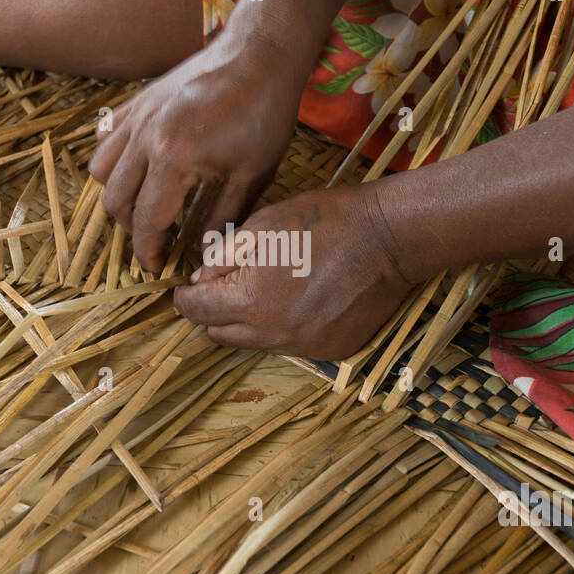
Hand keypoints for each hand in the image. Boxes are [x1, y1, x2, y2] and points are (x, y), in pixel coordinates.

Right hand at [89, 33, 304, 273]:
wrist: (260, 54)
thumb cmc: (264, 114)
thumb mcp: (252, 174)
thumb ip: (224, 216)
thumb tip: (205, 251)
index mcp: (173, 161)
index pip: (147, 220)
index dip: (148, 251)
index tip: (157, 267)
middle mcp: (145, 138)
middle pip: (115, 199)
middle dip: (132, 228)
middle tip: (155, 239)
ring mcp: (138, 116)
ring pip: (101, 168)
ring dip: (116, 193)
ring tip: (143, 203)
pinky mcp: (139, 100)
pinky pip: (107, 135)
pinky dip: (112, 156)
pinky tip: (137, 164)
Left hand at [173, 183, 414, 359]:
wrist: (387, 239)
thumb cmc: (323, 222)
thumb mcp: (261, 226)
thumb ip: (222, 257)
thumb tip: (200, 280)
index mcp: (248, 300)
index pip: (195, 310)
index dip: (186, 296)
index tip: (187, 286)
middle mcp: (272, 334)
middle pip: (219, 334)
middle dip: (214, 312)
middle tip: (225, 286)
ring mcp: (303, 347)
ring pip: (254, 343)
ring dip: (250, 321)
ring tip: (268, 289)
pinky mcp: (330, 351)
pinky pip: (290, 346)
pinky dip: (285, 328)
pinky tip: (301, 300)